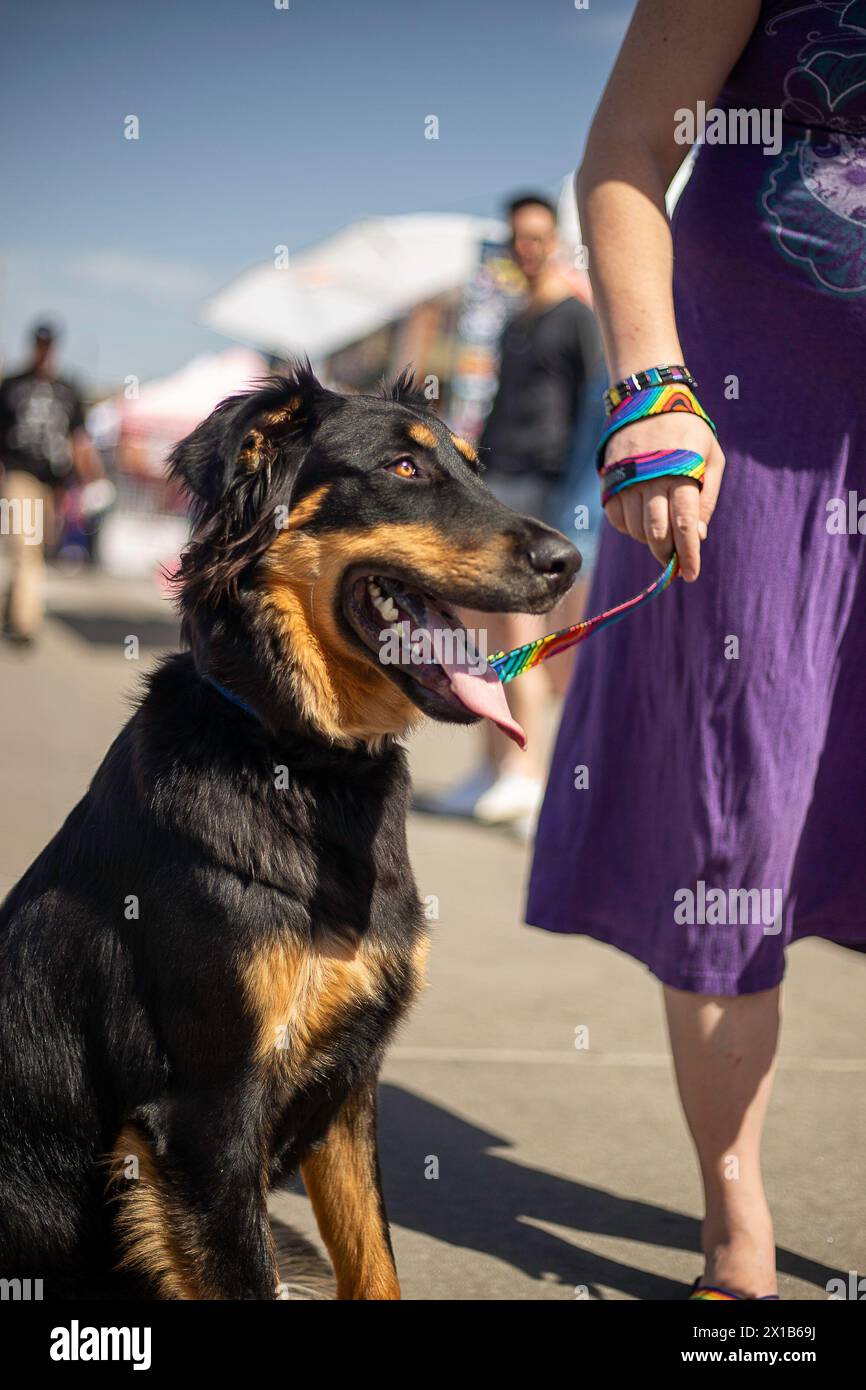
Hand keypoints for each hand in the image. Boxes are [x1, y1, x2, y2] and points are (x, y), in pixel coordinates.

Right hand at [600, 411, 723, 581]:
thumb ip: (707, 497)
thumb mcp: (712, 457)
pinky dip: (630, 528)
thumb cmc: (688, 432)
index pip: (684, 525)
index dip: (688, 554)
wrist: (648, 399)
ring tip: (660, 530)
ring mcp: (627, 481)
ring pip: (635, 530)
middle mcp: (651, 480)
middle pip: (656, 533)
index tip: (691, 575)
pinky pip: (617, 520)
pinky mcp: (610, 481)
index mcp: (681, 474)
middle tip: (674, 558)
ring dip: (649, 540)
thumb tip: (698, 537)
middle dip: (666, 553)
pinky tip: (641, 519)